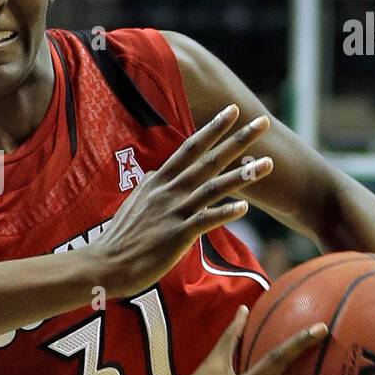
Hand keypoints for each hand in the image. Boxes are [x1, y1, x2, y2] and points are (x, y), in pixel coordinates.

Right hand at [95, 104, 271, 297]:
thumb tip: (157, 172)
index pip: (191, 148)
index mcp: (159, 181)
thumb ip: (150, 186)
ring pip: (213, 187)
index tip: (233, 111)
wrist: (106, 263)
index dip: (213, 129)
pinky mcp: (177, 235)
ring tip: (269, 163)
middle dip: (237, 140)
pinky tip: (245, 207)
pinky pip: (205, 220)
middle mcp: (169, 191)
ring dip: (242, 175)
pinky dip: (225, 212)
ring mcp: (173, 212)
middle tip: (262, 122)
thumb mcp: (135, 201)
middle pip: (208, 160)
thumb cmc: (121, 236)